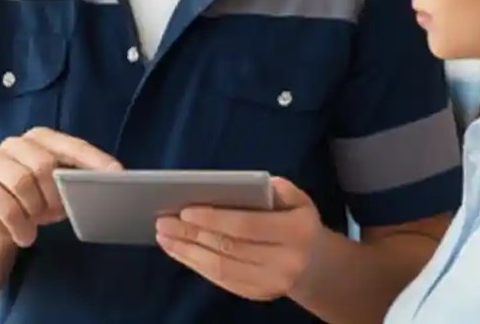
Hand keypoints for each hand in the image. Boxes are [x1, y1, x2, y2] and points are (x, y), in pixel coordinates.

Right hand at [0, 127, 121, 247]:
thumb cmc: (32, 199)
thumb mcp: (56, 191)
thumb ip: (74, 183)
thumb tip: (104, 185)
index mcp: (43, 138)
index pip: (73, 146)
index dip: (95, 160)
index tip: (117, 174)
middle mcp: (17, 142)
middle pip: (43, 166)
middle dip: (55, 195)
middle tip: (56, 213)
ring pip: (22, 183)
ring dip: (34, 210)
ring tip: (37, 223)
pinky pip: (4, 205)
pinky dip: (19, 225)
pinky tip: (24, 236)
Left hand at [155, 177, 323, 301]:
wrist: (316, 265)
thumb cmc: (299, 222)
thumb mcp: (297, 199)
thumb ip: (276, 188)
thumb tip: (240, 185)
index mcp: (295, 232)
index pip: (247, 226)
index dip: (214, 218)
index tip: (185, 210)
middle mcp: (284, 262)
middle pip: (228, 247)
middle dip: (192, 234)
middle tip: (163, 221)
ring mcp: (270, 283)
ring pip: (221, 268)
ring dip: (187, 252)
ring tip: (164, 236)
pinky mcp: (257, 294)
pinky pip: (221, 280)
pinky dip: (196, 265)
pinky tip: (179, 251)